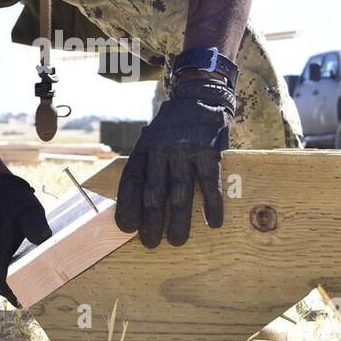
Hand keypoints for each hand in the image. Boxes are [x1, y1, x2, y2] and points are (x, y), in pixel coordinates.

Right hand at [0, 173, 50, 306]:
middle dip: (14, 292)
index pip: (1, 280)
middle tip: (32, 301)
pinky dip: (8, 276)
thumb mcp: (30, 211)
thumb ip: (36, 226)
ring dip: (11, 285)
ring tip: (29, 293)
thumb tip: (43, 240)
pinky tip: (21, 278)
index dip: (13, 294)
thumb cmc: (14, 201)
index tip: (25, 303)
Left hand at [115, 77, 233, 247]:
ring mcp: (185, 152)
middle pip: (153, 194)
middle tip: (151, 243)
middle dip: (150, 222)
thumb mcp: (151, 140)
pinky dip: (212, 206)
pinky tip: (213, 222)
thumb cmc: (172, 129)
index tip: (126, 229)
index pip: (131, 182)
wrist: (199, 97)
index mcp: (144, 149)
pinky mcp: (209, 152)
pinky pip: (210, 185)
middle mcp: (162, 151)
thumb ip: (146, 166)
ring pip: (180, 194)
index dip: (127, 207)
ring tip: (176, 241)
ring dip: (178, 222)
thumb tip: (138, 205)